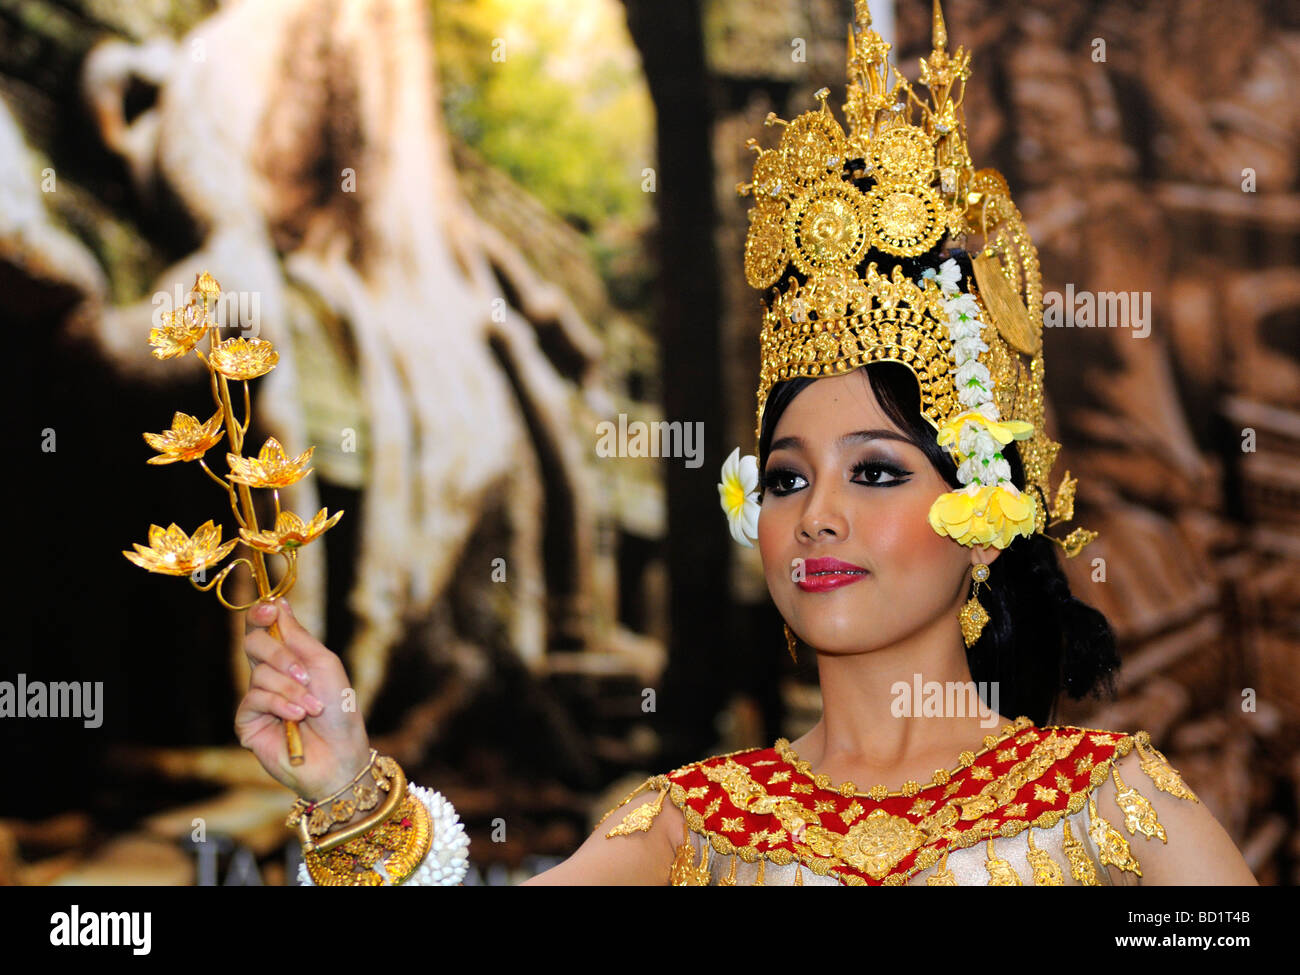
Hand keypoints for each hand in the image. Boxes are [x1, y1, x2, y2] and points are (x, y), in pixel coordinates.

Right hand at [235, 598, 371, 799]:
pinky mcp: (248, 722)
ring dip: (291, 688)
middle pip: (253, 643)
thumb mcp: (324, 665)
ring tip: (312, 707)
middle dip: (280, 654)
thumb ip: (299, 636)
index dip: (261, 614)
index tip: (269, 609)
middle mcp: (269, 675)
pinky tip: (297, 717)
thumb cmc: (339, 710)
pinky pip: (254, 698)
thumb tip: (278, 603)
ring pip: (258, 673)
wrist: (340, 754)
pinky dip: (280, 704)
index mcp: (288, 658)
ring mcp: (257, 699)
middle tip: (304, 673)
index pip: (264, 628)